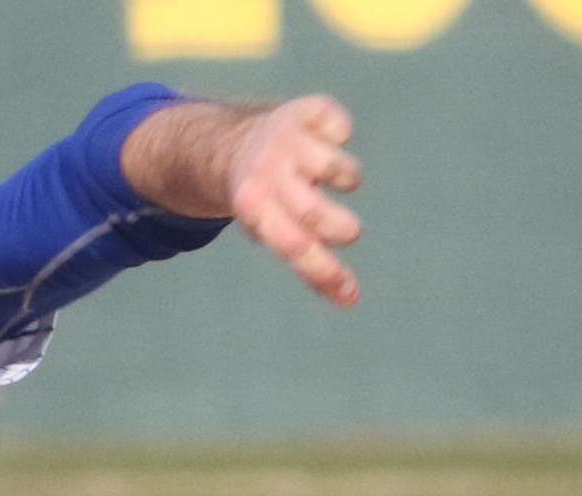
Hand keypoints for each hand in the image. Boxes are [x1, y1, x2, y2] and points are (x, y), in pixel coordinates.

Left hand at [225, 96, 364, 307]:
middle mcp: (267, 174)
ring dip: (346, 177)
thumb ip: (311, 263)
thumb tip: (350, 299)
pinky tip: (321, 137)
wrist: (231, 145)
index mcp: (255, 209)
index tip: (350, 295)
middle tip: (344, 229)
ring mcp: (286, 140)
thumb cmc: (265, 201)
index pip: (293, 245)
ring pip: (341, 170)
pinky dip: (339, 133)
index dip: (324, 272)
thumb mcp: (275, 231)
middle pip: (315, 213)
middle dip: (341, 229)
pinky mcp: (306, 111)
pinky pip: (341, 127)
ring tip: (324, 175)